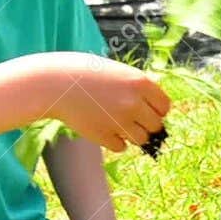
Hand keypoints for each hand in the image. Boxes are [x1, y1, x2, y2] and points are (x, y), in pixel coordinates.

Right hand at [42, 55, 169, 151]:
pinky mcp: (104, 137)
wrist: (55, 83)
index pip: (165, 107)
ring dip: (131, 134)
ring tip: (114, 121)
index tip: (147, 109)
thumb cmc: (86, 73)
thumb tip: (158, 112)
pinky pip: (120, 147)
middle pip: (155, 126)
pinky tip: (102, 127)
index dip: (157, 109)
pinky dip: (114, 141)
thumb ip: (138, 88)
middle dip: (145, 124)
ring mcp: (119, 122)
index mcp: (140, 83)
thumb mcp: (118, 72)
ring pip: (140, 139)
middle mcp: (134, 103)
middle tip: (129, 116)